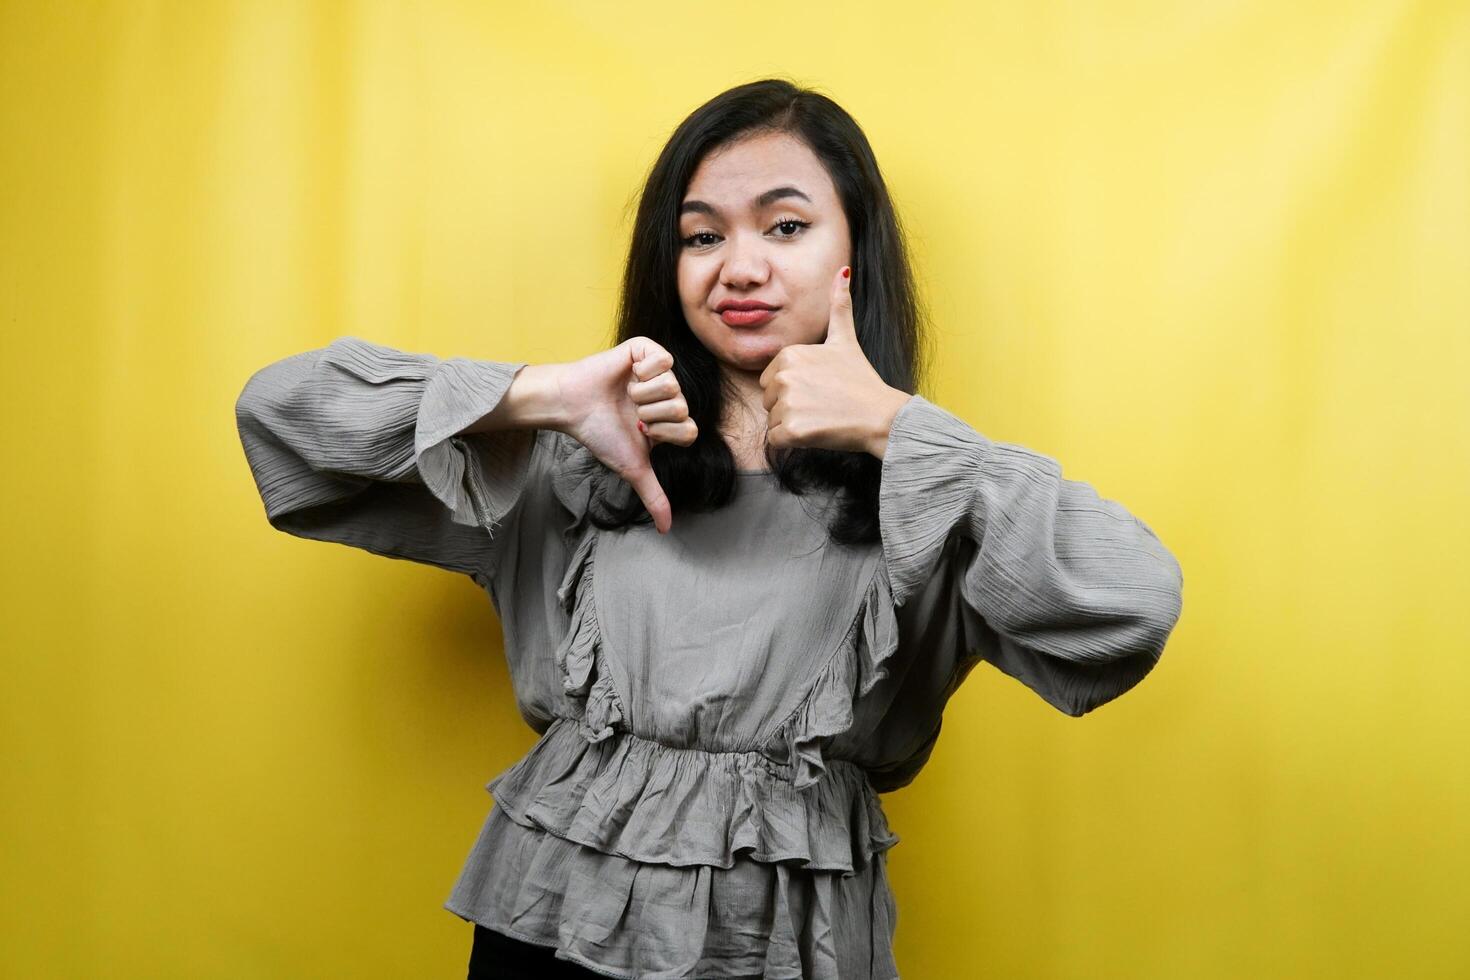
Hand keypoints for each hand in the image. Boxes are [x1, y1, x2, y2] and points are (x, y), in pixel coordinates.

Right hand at [554, 337, 697, 533]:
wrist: (574, 406)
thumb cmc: (601, 434)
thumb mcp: (632, 468)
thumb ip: (653, 496)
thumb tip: (666, 530)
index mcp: (671, 421)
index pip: (690, 431)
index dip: (663, 435)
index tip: (641, 432)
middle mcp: (670, 396)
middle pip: (681, 408)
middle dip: (650, 415)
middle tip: (631, 412)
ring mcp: (660, 371)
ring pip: (672, 385)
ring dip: (642, 395)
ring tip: (626, 394)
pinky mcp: (647, 350)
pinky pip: (663, 361)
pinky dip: (641, 371)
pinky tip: (628, 374)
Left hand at [758, 266, 911, 457]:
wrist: (880, 416)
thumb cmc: (861, 380)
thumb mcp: (846, 340)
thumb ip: (839, 306)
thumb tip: (843, 271)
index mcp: (790, 354)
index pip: (771, 380)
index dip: (793, 389)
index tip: (819, 388)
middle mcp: (784, 376)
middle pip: (769, 400)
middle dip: (790, 407)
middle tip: (821, 404)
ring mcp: (787, 403)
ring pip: (773, 421)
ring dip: (793, 425)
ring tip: (821, 417)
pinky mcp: (792, 430)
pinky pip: (775, 440)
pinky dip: (793, 441)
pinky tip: (816, 432)